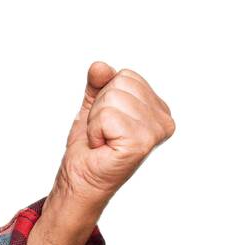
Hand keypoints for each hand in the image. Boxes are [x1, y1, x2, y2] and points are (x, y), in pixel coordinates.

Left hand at [57, 61, 174, 210]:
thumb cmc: (91, 147)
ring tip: (103, 140)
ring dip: (96, 120)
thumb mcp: (94, 105)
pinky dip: (95, 131)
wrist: (81, 179)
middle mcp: (164, 120)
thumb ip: (100, 82)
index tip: (107, 122)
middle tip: (103, 132)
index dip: (105, 95)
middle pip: (119, 84)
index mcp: (158, 108)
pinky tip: (103, 147)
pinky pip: (106, 116)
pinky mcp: (141, 142)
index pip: (127, 76)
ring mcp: (155, 132)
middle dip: (100, 107)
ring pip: (111, 98)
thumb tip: (100, 66)